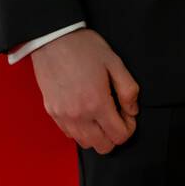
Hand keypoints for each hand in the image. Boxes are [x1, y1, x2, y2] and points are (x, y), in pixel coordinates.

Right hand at [31, 29, 139, 152]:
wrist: (52, 38)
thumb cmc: (83, 47)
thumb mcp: (114, 62)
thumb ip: (128, 89)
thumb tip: (132, 110)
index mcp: (97, 103)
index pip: (119, 136)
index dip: (129, 128)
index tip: (127, 114)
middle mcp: (79, 115)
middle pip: (103, 147)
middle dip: (114, 135)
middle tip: (116, 115)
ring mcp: (63, 115)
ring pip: (85, 143)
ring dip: (97, 135)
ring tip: (100, 114)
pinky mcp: (52, 112)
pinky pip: (69, 134)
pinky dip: (80, 130)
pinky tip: (84, 112)